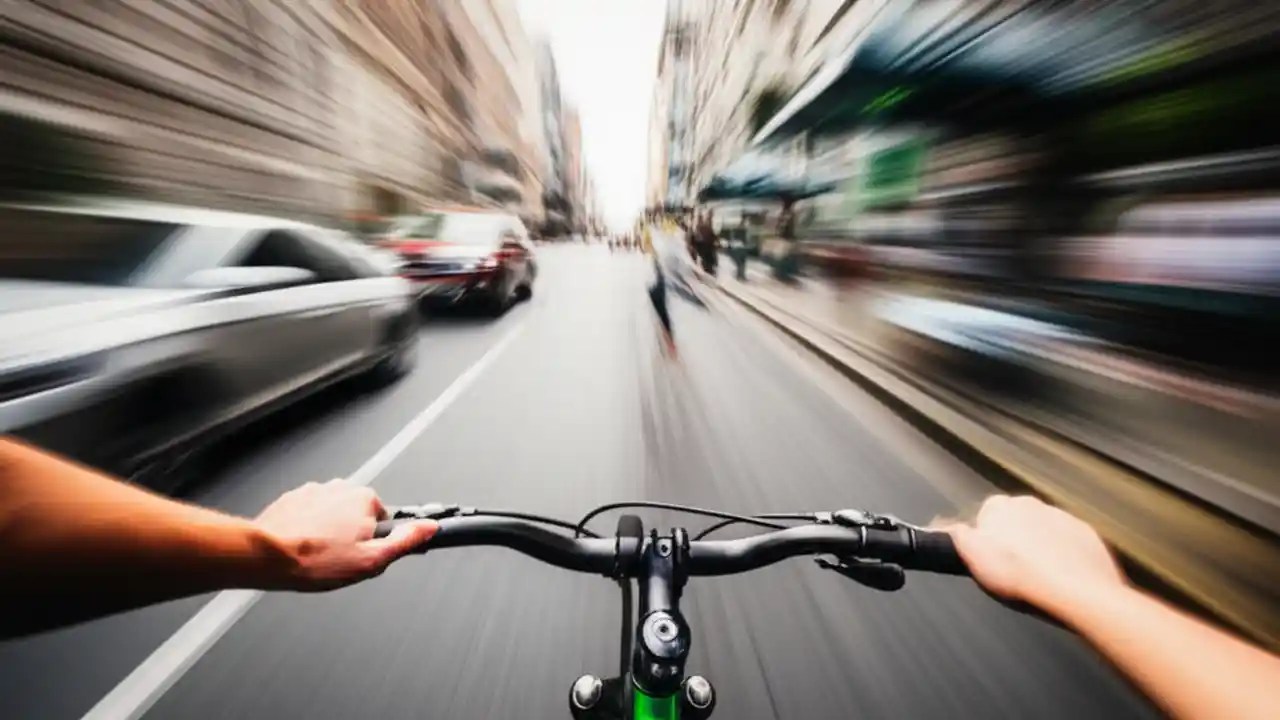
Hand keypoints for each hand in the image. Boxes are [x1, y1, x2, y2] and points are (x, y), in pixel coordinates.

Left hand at [254, 480, 435, 590]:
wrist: (266, 556)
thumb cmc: (315, 561)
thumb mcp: (371, 561)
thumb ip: (405, 542)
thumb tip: (429, 528)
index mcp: (364, 499)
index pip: (383, 521)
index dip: (374, 543)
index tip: (361, 556)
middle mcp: (341, 488)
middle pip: (358, 516)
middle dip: (351, 536)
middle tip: (338, 559)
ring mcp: (314, 491)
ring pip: (332, 515)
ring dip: (328, 532)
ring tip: (316, 555)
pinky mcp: (293, 498)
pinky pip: (309, 514)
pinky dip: (307, 529)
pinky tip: (302, 547)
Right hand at [945, 495, 1127, 616]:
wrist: (1076, 592)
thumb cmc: (1020, 575)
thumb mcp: (972, 557)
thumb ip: (955, 536)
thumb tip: (946, 528)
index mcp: (999, 507)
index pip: (983, 516)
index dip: (983, 539)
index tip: (987, 559)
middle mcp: (1031, 504)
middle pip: (1015, 522)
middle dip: (1012, 541)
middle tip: (1011, 571)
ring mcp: (1061, 518)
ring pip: (1042, 531)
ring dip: (1038, 548)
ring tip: (1036, 578)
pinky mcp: (1085, 534)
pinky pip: (1069, 543)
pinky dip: (1064, 556)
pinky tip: (1060, 578)